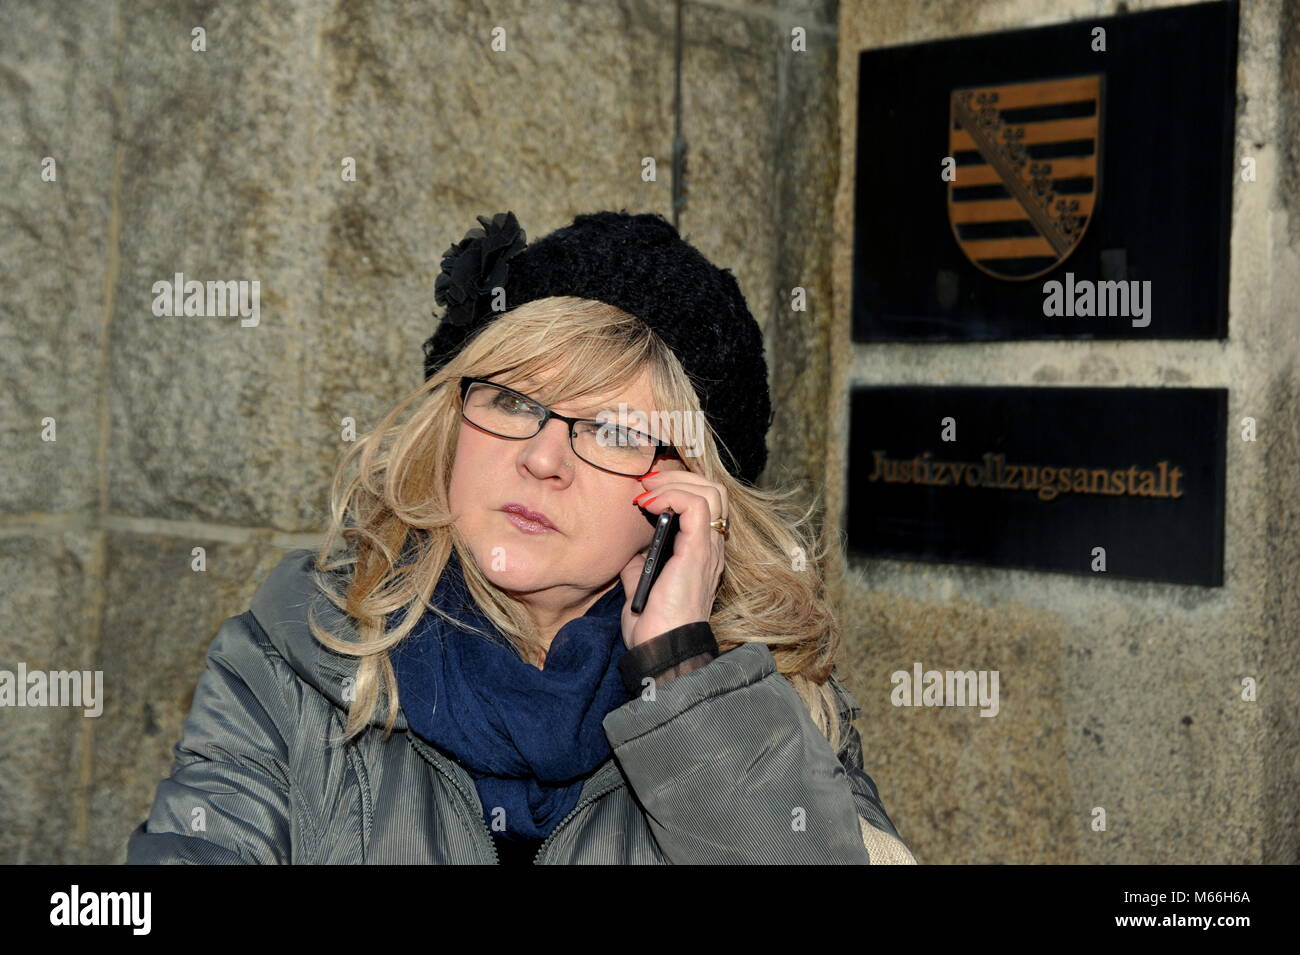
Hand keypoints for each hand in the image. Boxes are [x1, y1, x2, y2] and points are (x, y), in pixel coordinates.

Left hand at [617, 469, 727, 648]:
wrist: (662, 649)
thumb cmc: (653, 626)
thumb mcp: (643, 585)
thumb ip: (642, 563)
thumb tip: (632, 549)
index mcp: (700, 553)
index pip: (705, 504)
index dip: (677, 488)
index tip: (644, 495)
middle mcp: (711, 547)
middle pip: (713, 490)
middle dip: (678, 477)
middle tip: (646, 484)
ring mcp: (708, 548)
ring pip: (711, 490)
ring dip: (674, 483)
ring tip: (647, 493)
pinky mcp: (698, 550)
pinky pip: (696, 505)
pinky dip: (671, 496)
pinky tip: (647, 507)